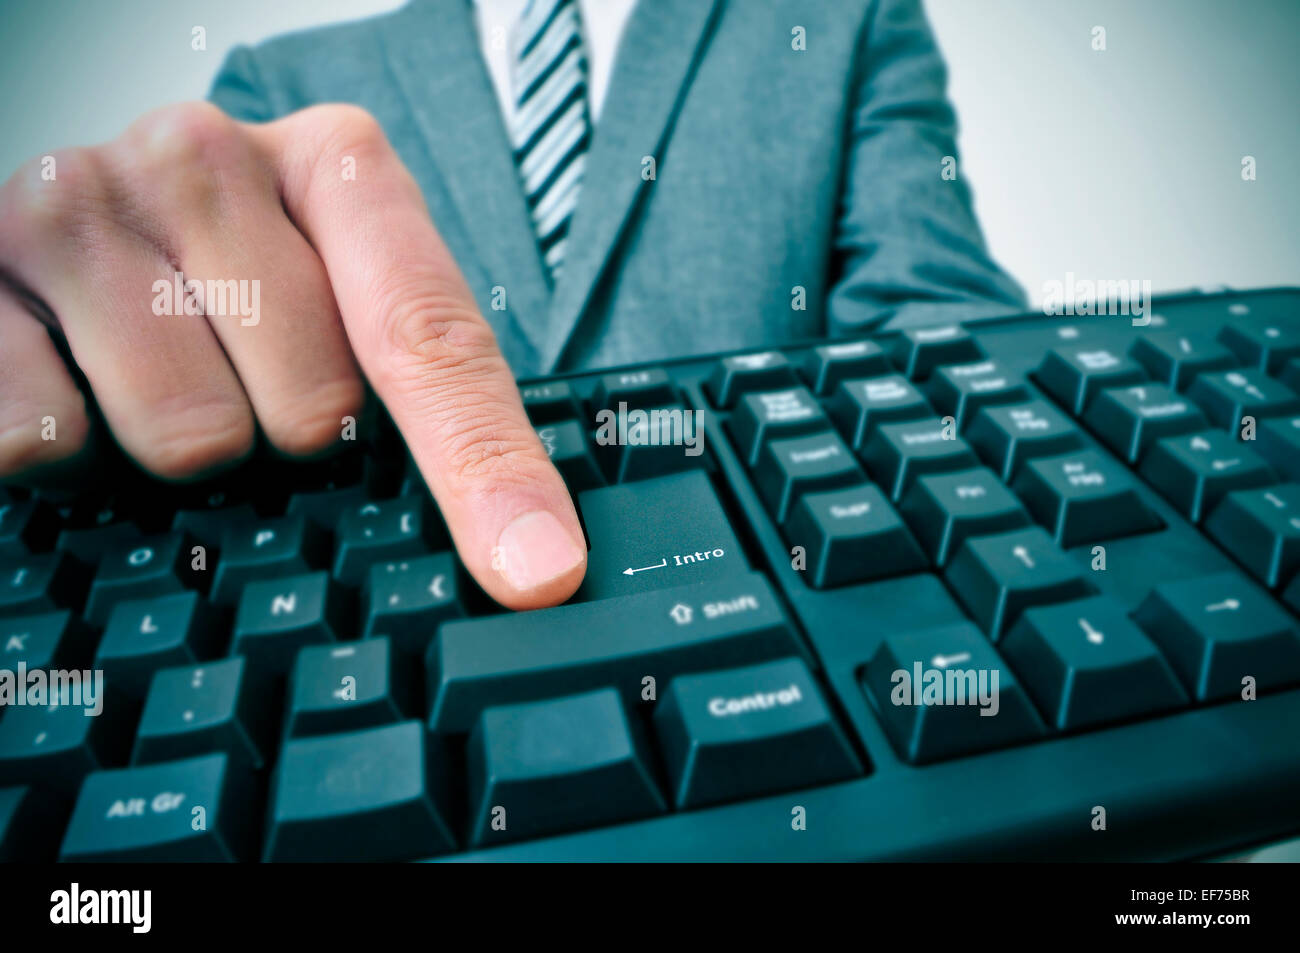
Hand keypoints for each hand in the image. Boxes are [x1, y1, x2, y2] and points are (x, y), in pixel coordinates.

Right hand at [0, 103, 585, 609]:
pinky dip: (69, 450)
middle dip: (285, 439)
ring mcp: (79, 200)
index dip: (486, 469)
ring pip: (188, 433)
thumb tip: (535, 562)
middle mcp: (206, 155)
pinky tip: (76, 386)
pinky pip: (45, 434)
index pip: (430, 336)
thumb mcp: (342, 301)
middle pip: (311, 406)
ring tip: (155, 383)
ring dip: (178, 451)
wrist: (71, 234)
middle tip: (244, 387)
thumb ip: (439, 392)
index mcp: (329, 164)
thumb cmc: (230, 279)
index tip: (534, 572)